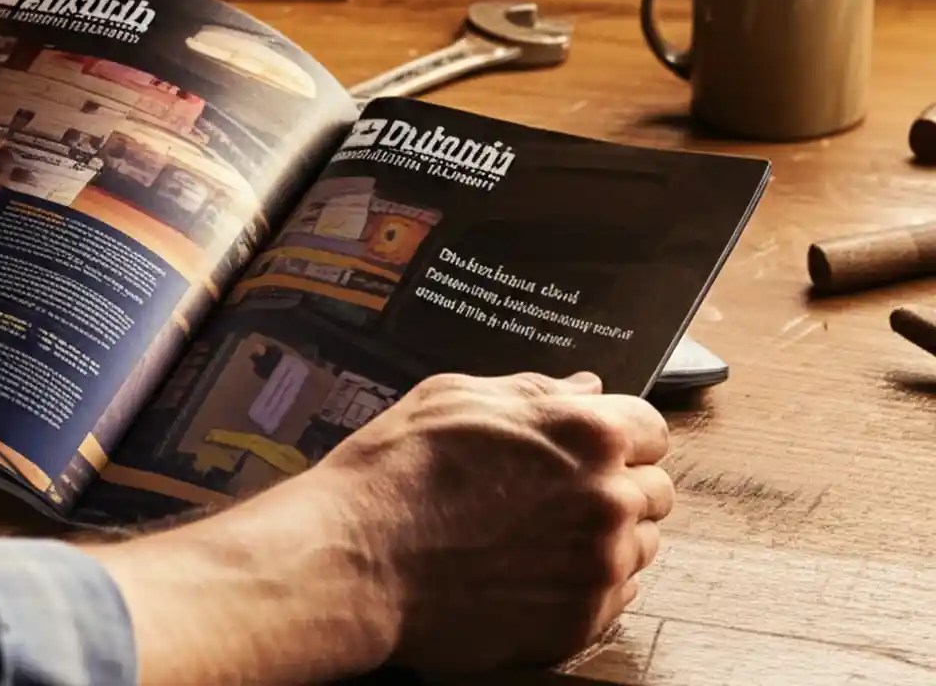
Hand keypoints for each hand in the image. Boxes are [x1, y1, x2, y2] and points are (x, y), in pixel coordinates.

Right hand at [87, 371, 672, 684]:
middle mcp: (607, 498)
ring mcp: (597, 565)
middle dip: (617, 489)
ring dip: (605, 541)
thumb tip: (585, 387)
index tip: (592, 451)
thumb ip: (536, 390)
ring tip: (539, 540)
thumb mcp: (456, 397)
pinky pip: (613, 600)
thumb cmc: (394, 472)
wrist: (354, 559)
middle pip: (654, 493)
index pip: (651, 430)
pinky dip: (584, 587)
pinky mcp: (578, 620)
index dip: (620, 438)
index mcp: (587, 432)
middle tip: (557, 498)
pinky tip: (532, 575)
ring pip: (639, 549)